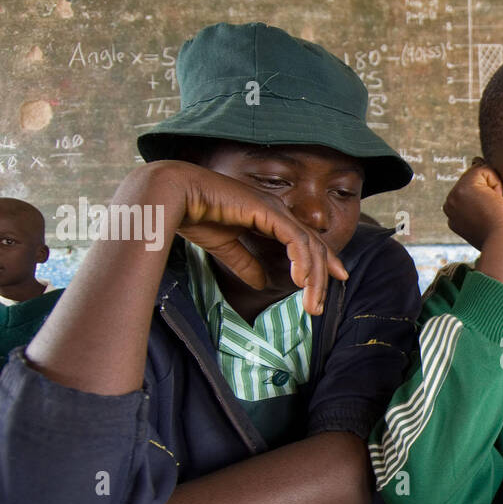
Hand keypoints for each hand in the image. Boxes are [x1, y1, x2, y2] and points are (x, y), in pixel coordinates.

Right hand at [152, 161, 346, 315]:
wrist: (176, 196)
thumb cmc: (196, 215)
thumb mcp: (226, 247)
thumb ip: (245, 264)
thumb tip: (261, 283)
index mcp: (270, 218)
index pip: (305, 243)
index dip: (321, 265)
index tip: (326, 288)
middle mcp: (278, 212)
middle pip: (313, 247)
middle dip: (321, 279)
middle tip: (317, 308)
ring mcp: (276, 209)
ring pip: (309, 245)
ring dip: (314, 277)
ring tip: (312, 303)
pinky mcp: (269, 211)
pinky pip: (295, 239)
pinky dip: (302, 261)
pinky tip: (302, 281)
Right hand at [442, 159, 502, 252]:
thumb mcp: (489, 214)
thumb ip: (481, 193)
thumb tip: (475, 160)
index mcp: (454, 214)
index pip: (474, 190)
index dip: (489, 199)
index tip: (491, 219)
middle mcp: (449, 205)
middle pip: (476, 179)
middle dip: (490, 192)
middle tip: (493, 215)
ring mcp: (454, 196)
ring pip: (480, 174)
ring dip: (494, 189)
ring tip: (494, 210)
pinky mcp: (464, 188)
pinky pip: (485, 170)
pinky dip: (497, 184)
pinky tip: (495, 203)